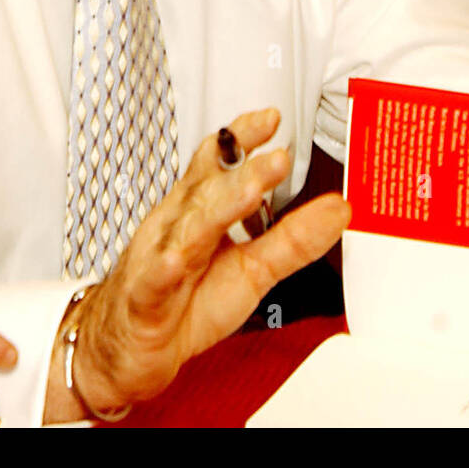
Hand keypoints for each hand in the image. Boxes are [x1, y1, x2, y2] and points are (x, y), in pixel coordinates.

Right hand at [53, 108, 349, 419]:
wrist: (130, 350)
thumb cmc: (186, 301)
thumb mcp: (252, 269)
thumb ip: (293, 238)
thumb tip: (338, 209)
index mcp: (200, 210)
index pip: (220, 164)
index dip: (242, 137)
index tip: (272, 117)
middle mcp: (178, 224)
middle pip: (210, 189)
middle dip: (244, 170)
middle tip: (278, 156)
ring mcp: (159, 256)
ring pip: (189, 228)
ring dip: (218, 208)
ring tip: (249, 190)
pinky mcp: (146, 297)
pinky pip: (155, 279)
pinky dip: (164, 268)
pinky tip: (177, 259)